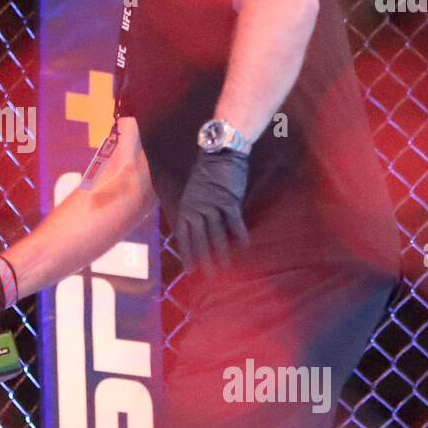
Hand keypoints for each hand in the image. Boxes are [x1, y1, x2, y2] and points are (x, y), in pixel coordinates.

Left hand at [176, 150, 250, 276]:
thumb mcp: (193, 193)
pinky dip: (239, 235)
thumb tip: (198, 230)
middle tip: (208, 275)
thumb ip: (194, 211)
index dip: (187, 254)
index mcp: (186, 207)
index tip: (189, 270)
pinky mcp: (229, 200)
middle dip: (203, 258)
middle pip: (199, 239)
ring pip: (216, 233)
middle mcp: (197, 209)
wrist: (219, 152)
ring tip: (224, 267)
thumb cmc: (207, 173)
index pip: (183, 236)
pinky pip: (234, 222)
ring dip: (221, 252)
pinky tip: (244, 247)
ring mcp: (212, 205)